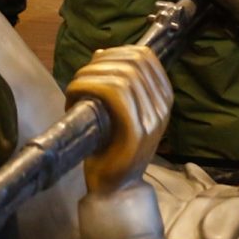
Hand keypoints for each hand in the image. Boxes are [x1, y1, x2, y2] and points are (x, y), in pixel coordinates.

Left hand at [67, 45, 171, 193]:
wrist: (117, 187)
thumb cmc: (115, 146)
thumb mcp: (125, 110)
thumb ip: (120, 83)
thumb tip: (101, 52)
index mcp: (164, 96)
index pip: (145, 56)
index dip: (117, 52)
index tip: (96, 62)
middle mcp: (163, 106)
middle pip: (133, 62)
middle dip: (101, 62)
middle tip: (81, 76)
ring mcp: (152, 120)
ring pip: (121, 76)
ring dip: (90, 74)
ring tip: (76, 86)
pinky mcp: (136, 132)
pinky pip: (114, 94)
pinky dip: (89, 86)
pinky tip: (74, 93)